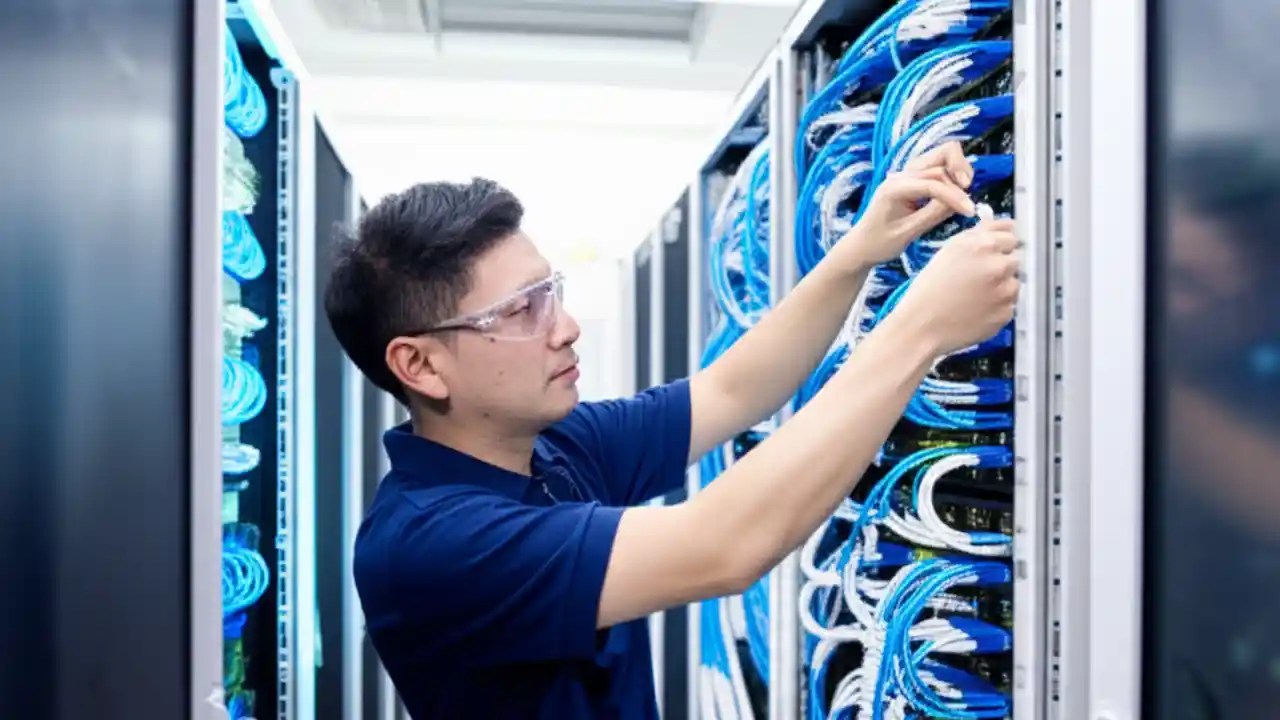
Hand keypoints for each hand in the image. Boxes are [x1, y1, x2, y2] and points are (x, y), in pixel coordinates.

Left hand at [829, 141, 976, 270]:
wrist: (861, 246)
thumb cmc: (879, 244)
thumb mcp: (908, 233)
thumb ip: (933, 214)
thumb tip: (961, 202)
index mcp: (895, 188)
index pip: (934, 182)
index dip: (955, 196)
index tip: (970, 211)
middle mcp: (901, 175)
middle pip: (942, 153)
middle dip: (960, 169)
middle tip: (968, 195)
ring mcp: (907, 174)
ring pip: (941, 157)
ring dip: (957, 171)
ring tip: (963, 196)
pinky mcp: (913, 179)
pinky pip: (937, 168)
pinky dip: (951, 176)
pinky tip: (955, 195)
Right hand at [892, 218, 1019, 354]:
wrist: (922, 325)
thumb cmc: (929, 289)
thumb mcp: (949, 250)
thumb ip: (981, 233)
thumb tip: (1006, 226)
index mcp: (983, 245)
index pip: (1011, 237)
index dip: (998, 246)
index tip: (989, 255)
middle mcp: (998, 266)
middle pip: (1016, 259)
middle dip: (1001, 266)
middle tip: (979, 278)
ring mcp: (1006, 291)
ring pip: (1014, 283)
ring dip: (1002, 287)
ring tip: (975, 295)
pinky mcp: (1007, 313)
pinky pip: (1010, 305)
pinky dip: (998, 307)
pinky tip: (977, 309)